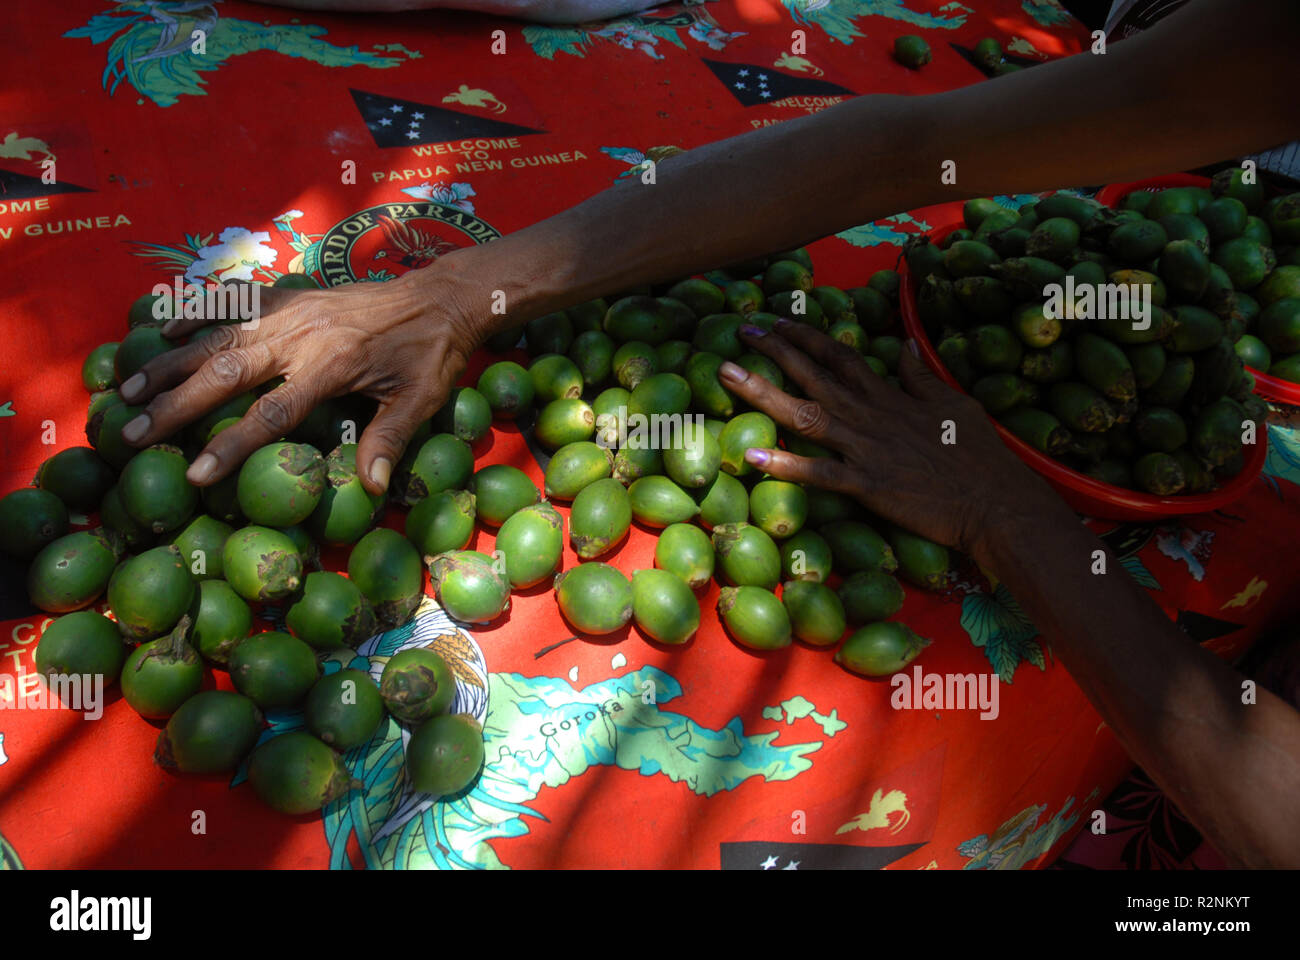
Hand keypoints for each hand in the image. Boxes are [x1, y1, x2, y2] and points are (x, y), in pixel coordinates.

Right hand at [117, 268, 482, 494]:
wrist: (440, 296)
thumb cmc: (430, 355)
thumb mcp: (419, 401)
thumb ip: (389, 441)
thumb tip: (370, 490)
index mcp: (330, 365)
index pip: (270, 414)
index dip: (230, 446)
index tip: (194, 474)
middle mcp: (299, 335)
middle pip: (225, 373)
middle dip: (176, 405)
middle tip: (131, 433)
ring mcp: (290, 309)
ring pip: (218, 336)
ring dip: (170, 362)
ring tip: (128, 389)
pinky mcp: (289, 294)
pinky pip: (234, 300)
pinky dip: (197, 311)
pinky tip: (162, 328)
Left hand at [717, 320, 1072, 565]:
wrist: (994, 502)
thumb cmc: (977, 456)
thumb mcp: (953, 402)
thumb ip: (920, 375)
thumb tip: (903, 343)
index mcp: (890, 396)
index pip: (841, 357)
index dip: (807, 337)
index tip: (776, 321)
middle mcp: (871, 416)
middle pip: (814, 375)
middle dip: (775, 351)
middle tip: (740, 331)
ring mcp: (866, 449)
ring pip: (805, 415)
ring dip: (763, 393)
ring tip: (726, 374)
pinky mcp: (867, 484)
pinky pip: (819, 473)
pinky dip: (785, 464)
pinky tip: (752, 455)